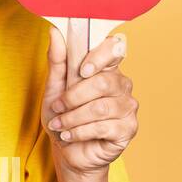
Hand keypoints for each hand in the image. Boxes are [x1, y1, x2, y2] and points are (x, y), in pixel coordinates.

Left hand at [41, 28, 138, 174]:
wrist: (66, 149)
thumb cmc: (63, 115)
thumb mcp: (54, 86)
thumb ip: (58, 60)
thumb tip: (55, 31)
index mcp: (106, 69)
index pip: (114, 50)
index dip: (99, 57)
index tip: (81, 69)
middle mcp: (122, 85)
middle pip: (103, 82)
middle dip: (73, 96)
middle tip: (58, 107)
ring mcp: (128, 107)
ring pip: (100, 108)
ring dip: (73, 118)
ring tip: (60, 125)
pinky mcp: (128, 129)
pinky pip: (103, 127)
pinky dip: (80, 132)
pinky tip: (70, 136)